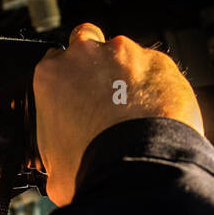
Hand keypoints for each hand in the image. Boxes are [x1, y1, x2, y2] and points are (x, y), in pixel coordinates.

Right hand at [32, 23, 203, 205]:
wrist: (138, 170)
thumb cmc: (93, 168)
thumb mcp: (54, 171)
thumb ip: (55, 155)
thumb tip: (63, 169)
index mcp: (52, 76)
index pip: (54, 64)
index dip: (67, 82)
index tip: (76, 100)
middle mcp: (86, 55)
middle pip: (87, 43)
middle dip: (95, 65)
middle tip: (105, 99)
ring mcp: (126, 54)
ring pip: (126, 56)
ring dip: (129, 78)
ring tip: (137, 114)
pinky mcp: (161, 63)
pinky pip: (158, 71)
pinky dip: (158, 89)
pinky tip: (159, 116)